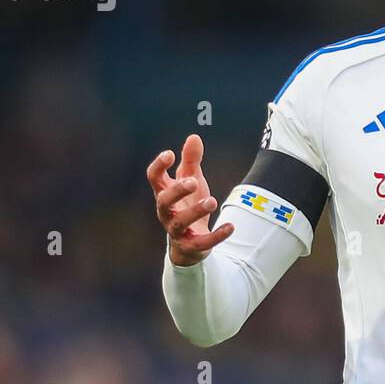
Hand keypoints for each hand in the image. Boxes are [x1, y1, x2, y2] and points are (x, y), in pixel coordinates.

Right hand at [147, 133, 234, 265]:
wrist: (189, 243)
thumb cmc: (188, 205)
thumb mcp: (192, 180)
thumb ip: (191, 161)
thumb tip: (194, 137)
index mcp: (164, 193)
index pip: (154, 178)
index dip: (159, 166)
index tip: (169, 153)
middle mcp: (167, 212)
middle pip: (164, 201)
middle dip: (178, 191)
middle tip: (193, 181)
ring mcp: (177, 230)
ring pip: (180, 222)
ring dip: (196, 212)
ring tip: (212, 201)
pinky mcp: (191, 246)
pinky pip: (202, 243)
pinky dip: (216, 236)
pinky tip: (230, 227)